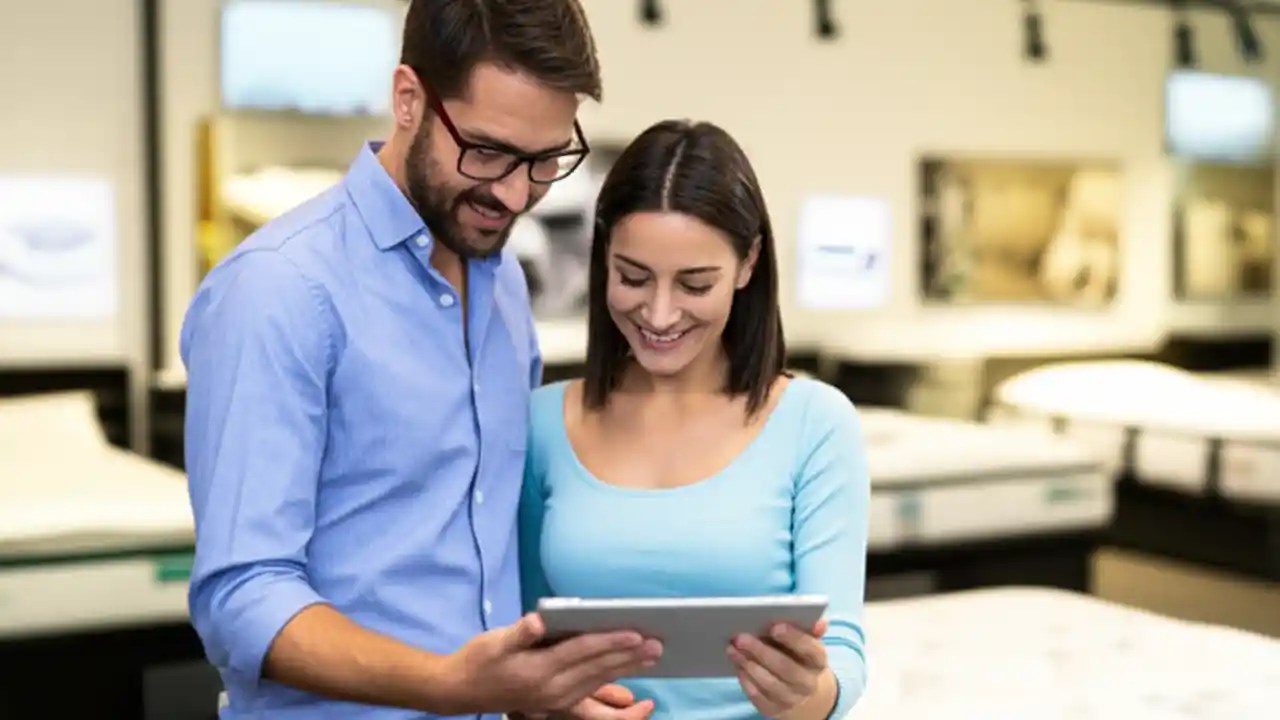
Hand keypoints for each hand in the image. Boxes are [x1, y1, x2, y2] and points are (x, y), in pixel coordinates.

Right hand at [437, 613, 661, 715]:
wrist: (460, 691)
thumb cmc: (478, 659)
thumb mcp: (493, 641)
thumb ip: (518, 632)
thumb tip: (537, 621)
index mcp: (538, 671)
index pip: (582, 652)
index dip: (610, 641)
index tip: (635, 632)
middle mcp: (551, 689)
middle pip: (597, 669)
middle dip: (629, 656)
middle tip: (657, 644)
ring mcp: (554, 699)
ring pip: (598, 681)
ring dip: (626, 668)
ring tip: (652, 655)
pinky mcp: (555, 702)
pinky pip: (590, 692)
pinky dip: (612, 681)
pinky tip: (628, 672)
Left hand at [727, 618, 828, 717]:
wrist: (800, 691)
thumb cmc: (797, 656)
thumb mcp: (804, 642)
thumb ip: (807, 629)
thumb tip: (819, 622)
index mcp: (817, 661)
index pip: (809, 649)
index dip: (793, 638)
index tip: (775, 626)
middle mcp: (808, 683)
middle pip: (785, 667)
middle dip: (761, 651)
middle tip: (740, 638)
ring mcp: (792, 699)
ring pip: (769, 683)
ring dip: (748, 665)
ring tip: (732, 649)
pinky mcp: (775, 710)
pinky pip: (758, 697)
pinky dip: (746, 681)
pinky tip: (738, 666)